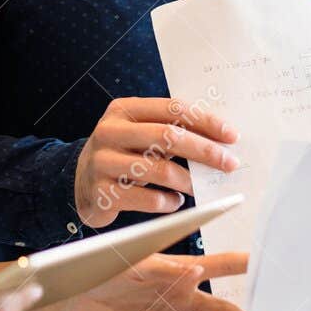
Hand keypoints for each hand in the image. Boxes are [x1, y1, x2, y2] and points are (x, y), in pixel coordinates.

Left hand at [71, 250, 271, 310]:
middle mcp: (182, 295)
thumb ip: (166, 268)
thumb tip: (197, 271)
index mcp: (182, 270)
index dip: (245, 266)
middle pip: (221, 308)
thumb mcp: (135, 262)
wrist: (78, 293)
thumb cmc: (107, 266)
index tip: (272, 269)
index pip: (220, 265)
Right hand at [74, 97, 239, 227]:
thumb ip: (169, 129)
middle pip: (168, 136)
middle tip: (229, 164)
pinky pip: (148, 200)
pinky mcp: (103, 193)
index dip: (205, 121)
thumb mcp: (137, 132)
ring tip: (199, 188)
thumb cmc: (121, 154)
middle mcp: (110, 131)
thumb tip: (220, 140)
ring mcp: (103, 162)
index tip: (231, 136)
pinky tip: (174, 201)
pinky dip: (169, 202)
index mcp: (123, 110)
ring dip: (188, 181)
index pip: (172, 108)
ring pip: (160, 170)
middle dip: (205, 151)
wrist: (79, 182)